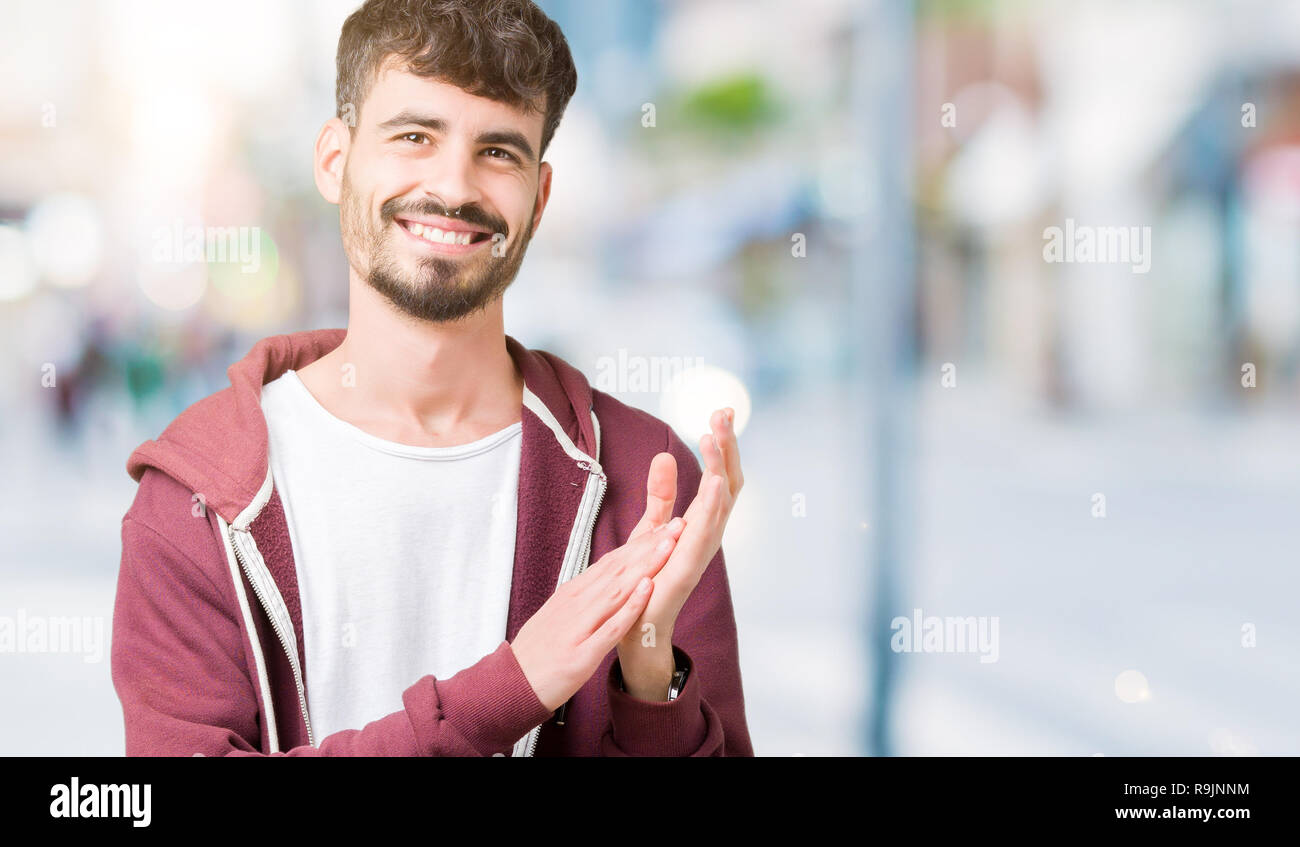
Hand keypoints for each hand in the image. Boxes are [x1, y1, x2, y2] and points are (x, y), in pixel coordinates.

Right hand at [510, 515, 686, 710]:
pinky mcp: (580, 654)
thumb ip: (583, 597)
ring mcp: (578, 627)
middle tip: (677, 525)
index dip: (640, 543)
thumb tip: (607, 581)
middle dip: (650, 546)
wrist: (511, 685)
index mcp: (572, 594)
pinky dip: (629, 607)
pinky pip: (610, 627)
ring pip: (617, 589)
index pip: (612, 561)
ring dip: (645, 566)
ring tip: (669, 546)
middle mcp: (576, 604)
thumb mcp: (559, 615)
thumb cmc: (538, 652)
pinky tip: (647, 590)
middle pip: (619, 568)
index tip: (664, 528)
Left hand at [617, 407, 743, 698]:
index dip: (724, 445)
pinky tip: (715, 482)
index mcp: (703, 523)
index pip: (722, 475)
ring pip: (721, 503)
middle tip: (723, 413)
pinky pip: (704, 533)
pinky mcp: (686, 568)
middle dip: (728, 447)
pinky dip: (713, 506)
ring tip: (718, 435)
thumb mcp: (652, 528)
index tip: (722, 411)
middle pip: (729, 483)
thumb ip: (660, 493)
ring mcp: (701, 552)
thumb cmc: (649, 579)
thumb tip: (663, 454)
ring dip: (722, 467)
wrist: (637, 628)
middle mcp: (709, 535)